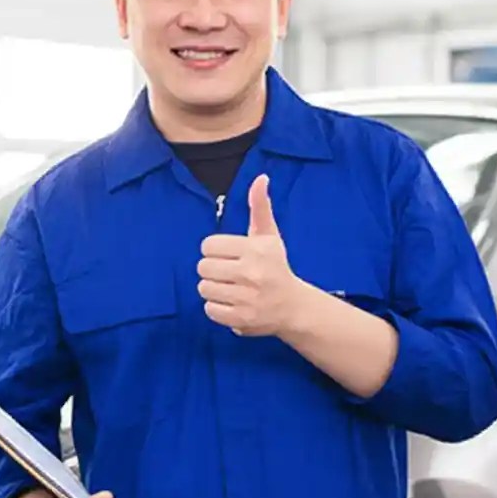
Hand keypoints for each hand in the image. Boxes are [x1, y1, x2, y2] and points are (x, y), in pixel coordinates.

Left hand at [198, 174, 302, 336]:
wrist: (293, 307)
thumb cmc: (276, 267)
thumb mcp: (269, 235)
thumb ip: (260, 207)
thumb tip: (260, 178)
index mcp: (256, 249)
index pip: (208, 246)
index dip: (215, 251)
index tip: (229, 256)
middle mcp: (251, 273)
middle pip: (203, 267)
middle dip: (212, 270)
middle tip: (229, 273)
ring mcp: (246, 298)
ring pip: (204, 288)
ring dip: (214, 289)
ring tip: (231, 288)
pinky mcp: (241, 319)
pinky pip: (209, 309)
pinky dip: (217, 307)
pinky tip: (232, 303)